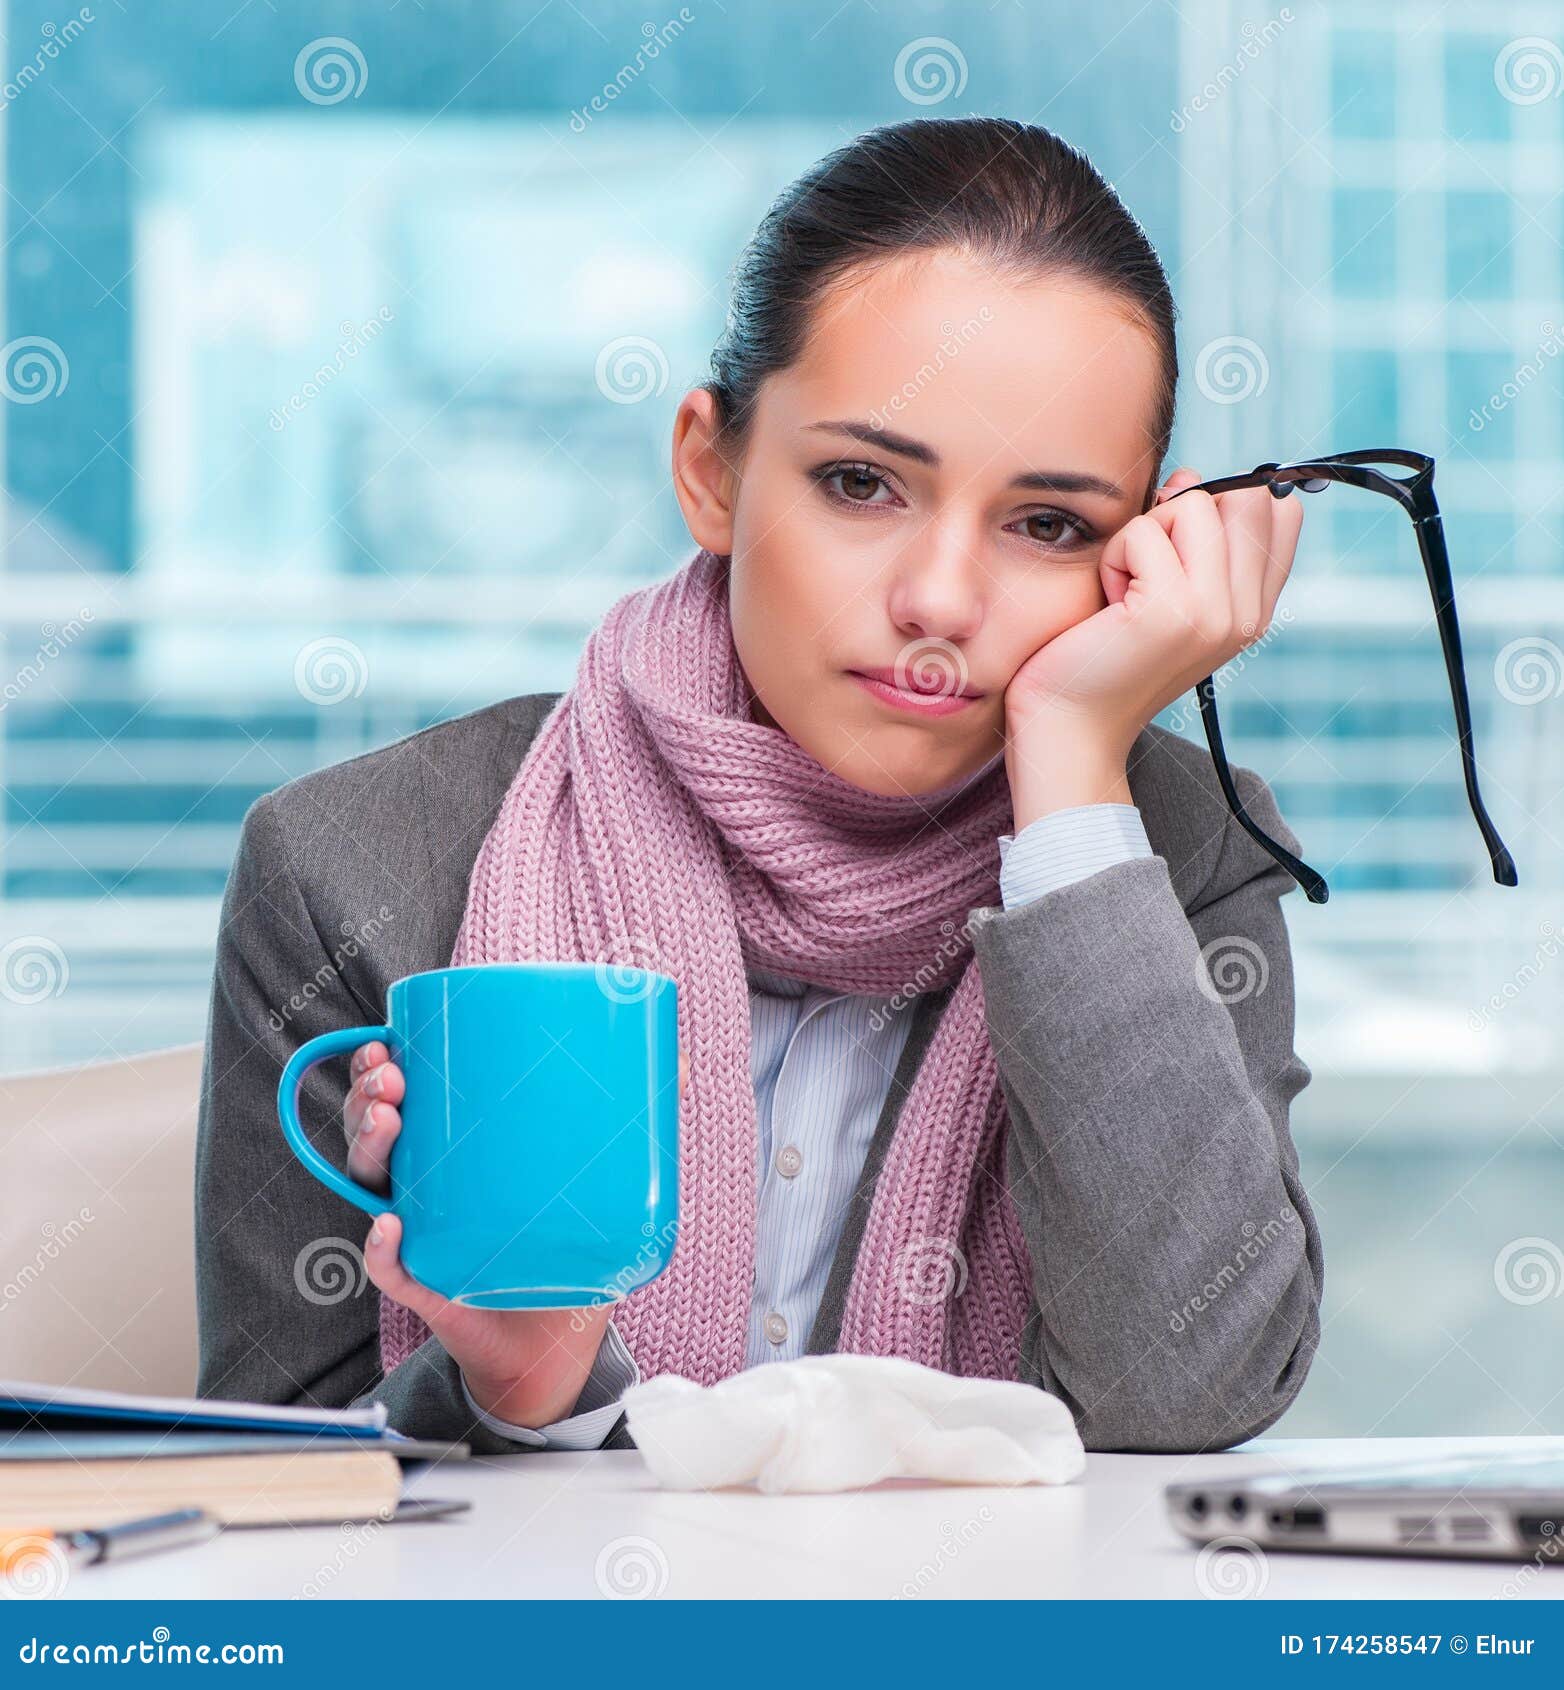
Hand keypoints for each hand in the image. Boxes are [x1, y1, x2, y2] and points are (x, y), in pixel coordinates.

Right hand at [342, 1038, 688, 1426]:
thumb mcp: (596, 1176)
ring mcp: (418, 1235)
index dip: (378, 1068)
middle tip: (392, 1079)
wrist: (554, 1339)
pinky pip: (392, 1268)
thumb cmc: (564, 1245)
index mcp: (446, 1151)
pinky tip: (392, 1225)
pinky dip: (384, 1248)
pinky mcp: (427, 1286)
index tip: (388, 1041)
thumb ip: (632, 1118)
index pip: (396, 1099)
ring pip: (372, 1186)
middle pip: (373, 1133)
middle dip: (368, 1097)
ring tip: (390, 1121)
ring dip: (370, 1148)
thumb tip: (679, 1059)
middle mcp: (420, 1188)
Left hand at [1001, 465, 1303, 827]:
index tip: (1177, 555)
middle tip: (1146, 575)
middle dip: (1181, 516)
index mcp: (1254, 610)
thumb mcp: (1163, 595)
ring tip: (1126, 593)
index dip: (1225, 508)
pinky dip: (1115, 558)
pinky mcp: (1175, 610)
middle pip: (1243, 496)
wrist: (1070, 728)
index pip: (1279, 512)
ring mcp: (1217, 612)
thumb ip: (1193, 540)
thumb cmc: (1101, 657)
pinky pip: (1144, 531)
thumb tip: (1189, 478)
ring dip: (1143, 536)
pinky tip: (1109, 606)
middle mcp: (1248, 614)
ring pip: (1193, 503)